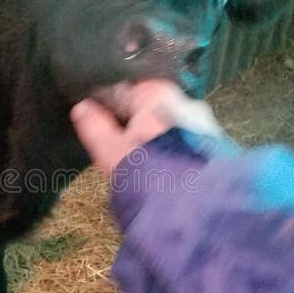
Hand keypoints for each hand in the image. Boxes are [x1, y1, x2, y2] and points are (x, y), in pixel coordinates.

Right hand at [70, 80, 223, 174]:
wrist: (193, 204)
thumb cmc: (147, 170)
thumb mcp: (110, 150)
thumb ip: (94, 126)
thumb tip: (81, 108)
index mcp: (157, 92)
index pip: (125, 88)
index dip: (108, 105)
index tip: (97, 121)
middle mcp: (183, 100)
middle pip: (148, 106)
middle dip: (133, 122)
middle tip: (118, 145)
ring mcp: (202, 121)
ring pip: (167, 124)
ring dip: (153, 136)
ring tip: (139, 160)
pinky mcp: (212, 143)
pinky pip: (183, 139)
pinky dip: (170, 147)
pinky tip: (160, 166)